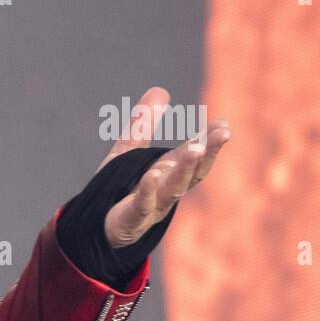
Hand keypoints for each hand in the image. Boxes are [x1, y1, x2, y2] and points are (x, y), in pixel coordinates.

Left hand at [97, 86, 230, 248]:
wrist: (94, 230)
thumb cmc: (117, 191)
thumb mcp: (127, 152)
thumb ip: (142, 125)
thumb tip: (160, 90)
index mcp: (167, 173)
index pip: (193, 155)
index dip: (209, 141)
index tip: (225, 125)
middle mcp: (164, 190)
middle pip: (191, 171)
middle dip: (207, 152)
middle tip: (223, 133)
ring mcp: (150, 206)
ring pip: (172, 188)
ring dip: (185, 168)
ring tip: (196, 147)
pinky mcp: (130, 219)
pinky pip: (141, 204)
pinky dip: (148, 189)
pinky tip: (153, 174)